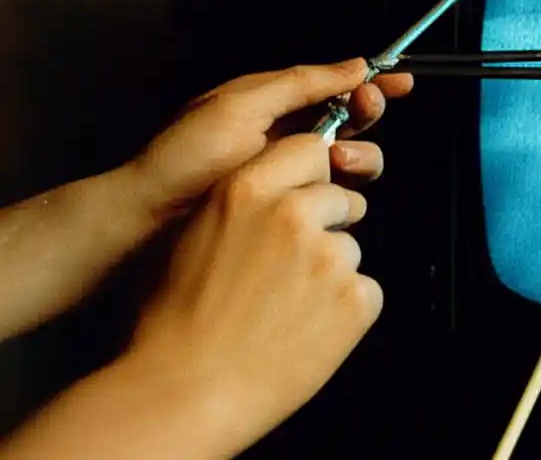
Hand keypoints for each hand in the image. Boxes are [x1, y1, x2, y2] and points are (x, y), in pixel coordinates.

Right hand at [124, 133, 381, 454]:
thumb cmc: (171, 323)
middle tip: (293, 268)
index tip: (306, 195)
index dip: (312, 176)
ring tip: (287, 309)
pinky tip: (305, 331)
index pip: (310, 151)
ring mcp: (330, 256)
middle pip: (341, 200)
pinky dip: (345, 312)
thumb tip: (267, 196)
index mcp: (248, 191)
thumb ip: (237, 205)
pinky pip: (365, 293)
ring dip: (331, 273)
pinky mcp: (356, 298)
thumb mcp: (190, 237)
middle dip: (326, 226)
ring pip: (350, 249)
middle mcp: (294, 214)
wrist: (186, 393)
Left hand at [129, 58, 411, 221]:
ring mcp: (297, 175)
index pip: (337, 86)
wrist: (153, 214)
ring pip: (357, 161)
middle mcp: (292, 137)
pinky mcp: (298, 208)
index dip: (372, 83)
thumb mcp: (243, 103)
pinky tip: (330, 190)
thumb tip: (355, 65)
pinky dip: (347, 193)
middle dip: (368, 114)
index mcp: (278, 103)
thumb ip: (303, 82)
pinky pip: (342, 199)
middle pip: (356, 122)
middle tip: (363, 111)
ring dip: (360, 155)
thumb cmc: (187, 154)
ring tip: (338, 159)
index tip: (401, 80)